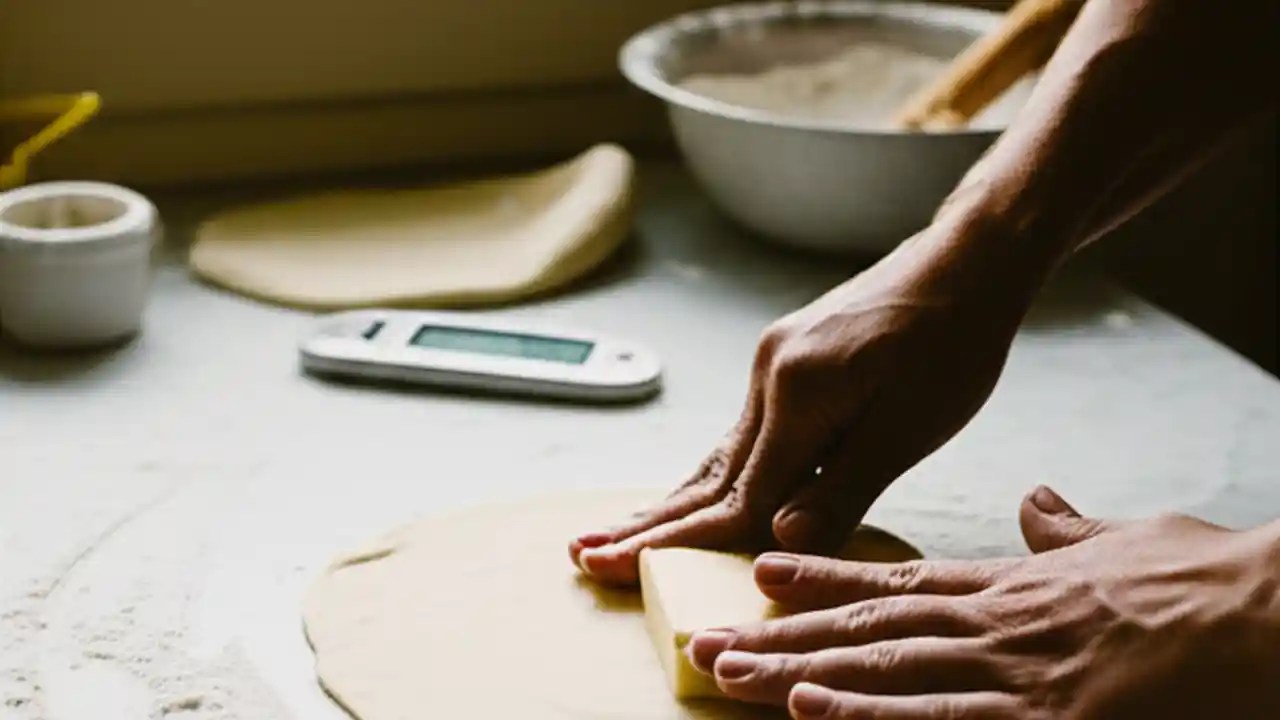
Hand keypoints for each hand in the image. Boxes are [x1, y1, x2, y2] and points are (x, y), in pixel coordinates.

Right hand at [571, 226, 1038, 583]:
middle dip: (647, 522)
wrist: (964, 264)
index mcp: (796, 394)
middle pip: (706, 471)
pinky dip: (712, 473)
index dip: (687, 543)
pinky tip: (689, 496)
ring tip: (612, 533)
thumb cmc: (952, 344)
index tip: (626, 573)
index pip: (739, 494)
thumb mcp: (907, 429)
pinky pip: (742, 433)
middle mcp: (768, 376)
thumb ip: (840, 490)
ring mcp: (771, 364)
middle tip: (582, 553)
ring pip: (717, 452)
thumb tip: (778, 542)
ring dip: (668, 500)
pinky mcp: (785, 361)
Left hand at [685, 485, 1279, 718]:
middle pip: (867, 625)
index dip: (822, 577)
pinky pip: (941, 718)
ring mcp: (1014, 669)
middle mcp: (994, 620)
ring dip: (797, 671)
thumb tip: (1036, 503)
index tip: (761, 573)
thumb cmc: (1205, 583)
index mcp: (1010, 583)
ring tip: (730, 671)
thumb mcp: (1127, 540)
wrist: (1269, 612)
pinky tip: (812, 710)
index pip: (896, 578)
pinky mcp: (1045, 716)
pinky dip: (871, 714)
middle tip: (707, 639)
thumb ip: (1066, 531)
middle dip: (780, 634)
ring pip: (883, 667)